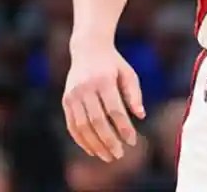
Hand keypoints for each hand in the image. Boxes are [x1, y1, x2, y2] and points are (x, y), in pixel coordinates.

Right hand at [63, 44, 145, 160]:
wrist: (88, 49)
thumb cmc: (113, 64)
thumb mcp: (128, 74)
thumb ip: (134, 94)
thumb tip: (141, 116)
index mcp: (103, 80)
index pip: (114, 110)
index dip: (123, 128)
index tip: (133, 142)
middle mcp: (85, 88)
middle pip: (97, 121)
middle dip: (109, 141)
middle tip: (119, 155)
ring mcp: (72, 94)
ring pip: (82, 126)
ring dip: (95, 145)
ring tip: (107, 157)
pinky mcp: (65, 100)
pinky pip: (72, 125)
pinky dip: (81, 141)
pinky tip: (92, 151)